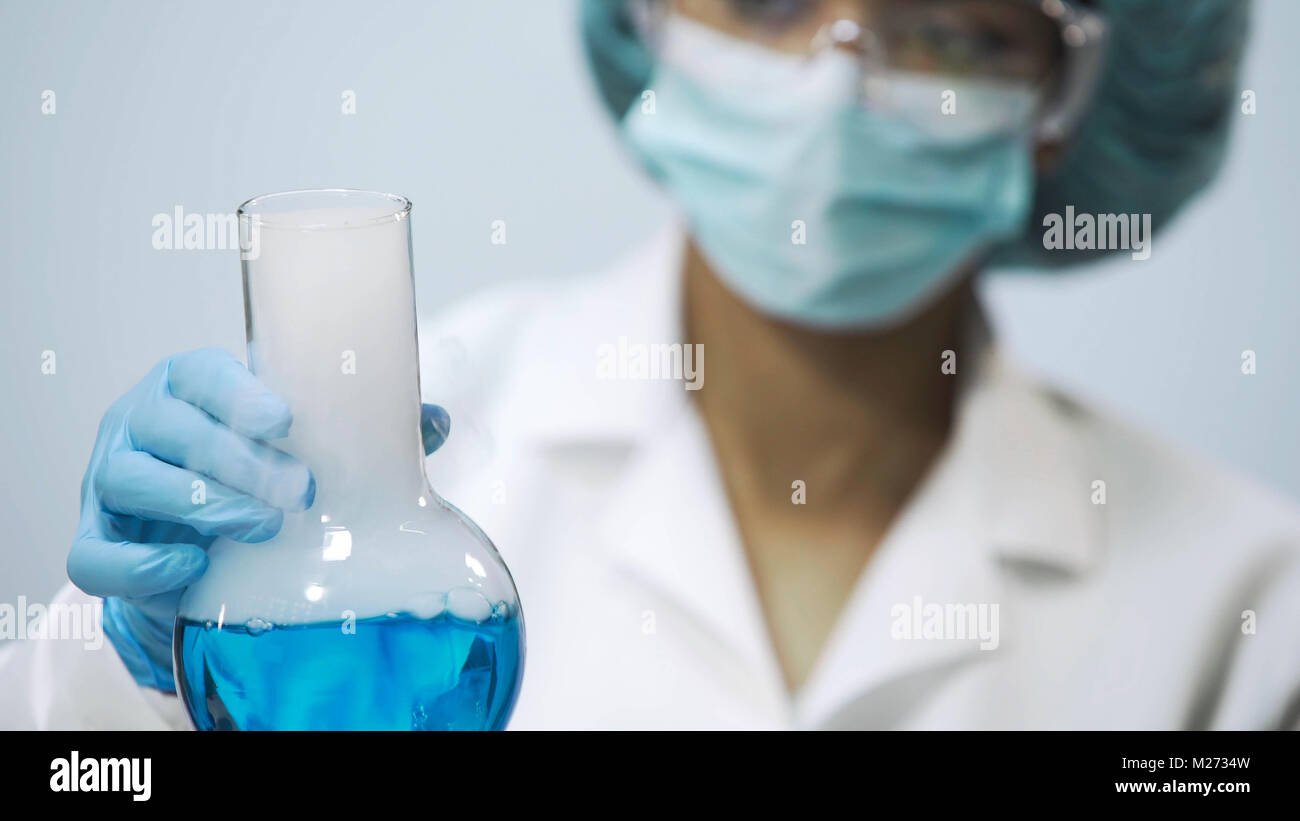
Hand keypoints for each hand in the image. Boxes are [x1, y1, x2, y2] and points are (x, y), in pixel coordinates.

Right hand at [68, 347, 450, 690]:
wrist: (191, 528)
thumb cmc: (249, 465)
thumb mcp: (301, 442)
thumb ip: (361, 430)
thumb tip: (434, 421)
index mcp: (187, 385)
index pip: (199, 373)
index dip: (237, 393)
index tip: (284, 420)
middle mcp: (140, 423)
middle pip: (171, 428)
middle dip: (237, 460)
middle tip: (302, 492)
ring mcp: (109, 479)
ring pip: (132, 480)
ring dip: (200, 504)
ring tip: (265, 527)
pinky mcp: (97, 539)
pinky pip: (92, 556)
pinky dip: (137, 564)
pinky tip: (191, 566)